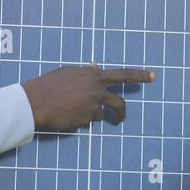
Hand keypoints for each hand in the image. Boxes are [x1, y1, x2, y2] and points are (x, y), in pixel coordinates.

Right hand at [21, 63, 156, 132]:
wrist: (36, 101)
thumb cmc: (50, 84)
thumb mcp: (69, 73)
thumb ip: (85, 73)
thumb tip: (95, 67)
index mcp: (95, 77)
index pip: (123, 74)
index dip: (140, 75)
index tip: (153, 76)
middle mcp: (97, 92)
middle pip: (119, 104)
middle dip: (121, 113)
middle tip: (120, 118)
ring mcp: (93, 108)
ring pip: (100, 114)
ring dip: (91, 114)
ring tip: (73, 111)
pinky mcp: (86, 121)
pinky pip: (87, 122)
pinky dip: (80, 119)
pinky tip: (67, 115)